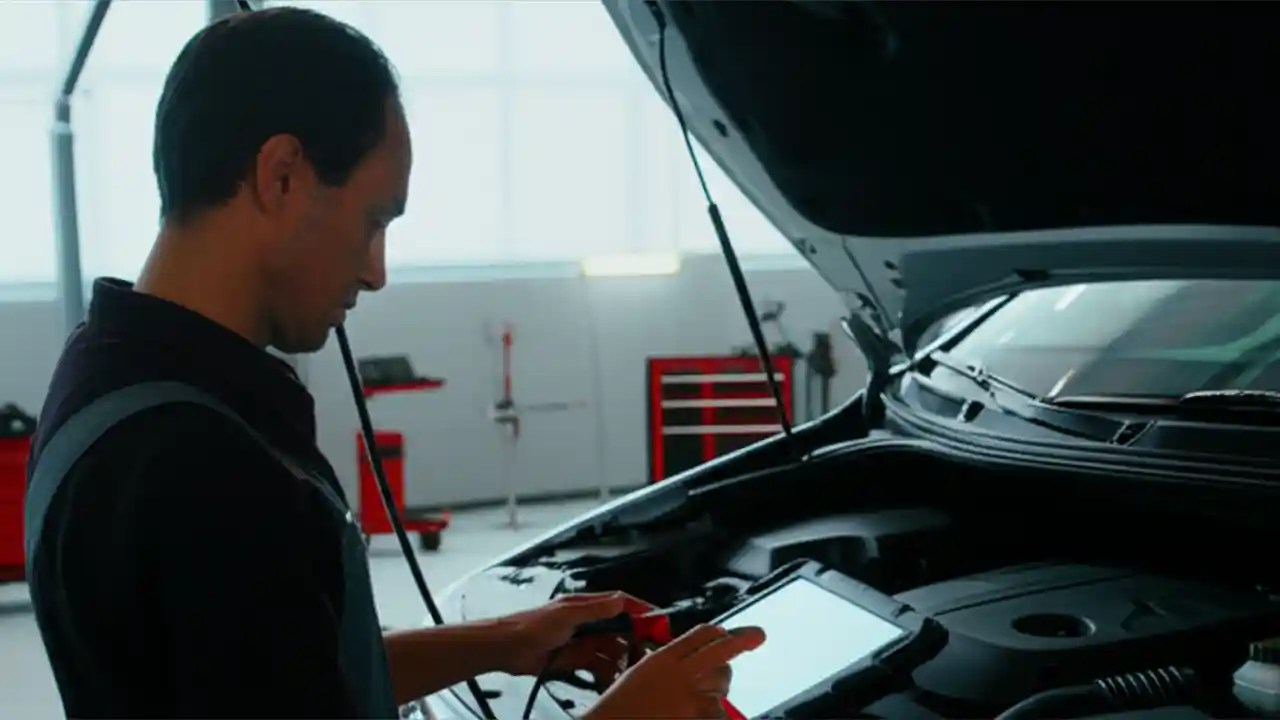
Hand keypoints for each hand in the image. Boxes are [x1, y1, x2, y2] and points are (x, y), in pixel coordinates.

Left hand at [500, 592, 653, 690]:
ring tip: (635, 668)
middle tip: (651, 651)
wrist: (506, 648)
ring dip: (623, 657)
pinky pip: (598, 664)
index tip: (659, 620)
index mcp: (586, 605)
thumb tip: (622, 600)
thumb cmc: (534, 625)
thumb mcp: (567, 614)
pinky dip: (608, 670)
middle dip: (635, 638)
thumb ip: (595, 609)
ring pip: (611, 649)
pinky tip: (617, 678)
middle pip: (619, 628)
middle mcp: (587, 622)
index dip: (640, 610)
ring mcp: (582, 642)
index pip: (620, 603)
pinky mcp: (575, 660)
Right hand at [585, 623, 765, 719]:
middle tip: (758, 635)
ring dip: (716, 695)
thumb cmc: (618, 709)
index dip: (719, 632)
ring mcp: (691, 697)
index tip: (729, 632)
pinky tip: (697, 716)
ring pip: (722, 689)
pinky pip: (719, 715)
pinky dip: (713, 716)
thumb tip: (694, 662)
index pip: (700, 635)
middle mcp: (680, 673)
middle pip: (721, 653)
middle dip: (741, 643)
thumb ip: (666, 666)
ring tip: (697, 705)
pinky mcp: (698, 717)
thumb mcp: (639, 676)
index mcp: (662, 659)